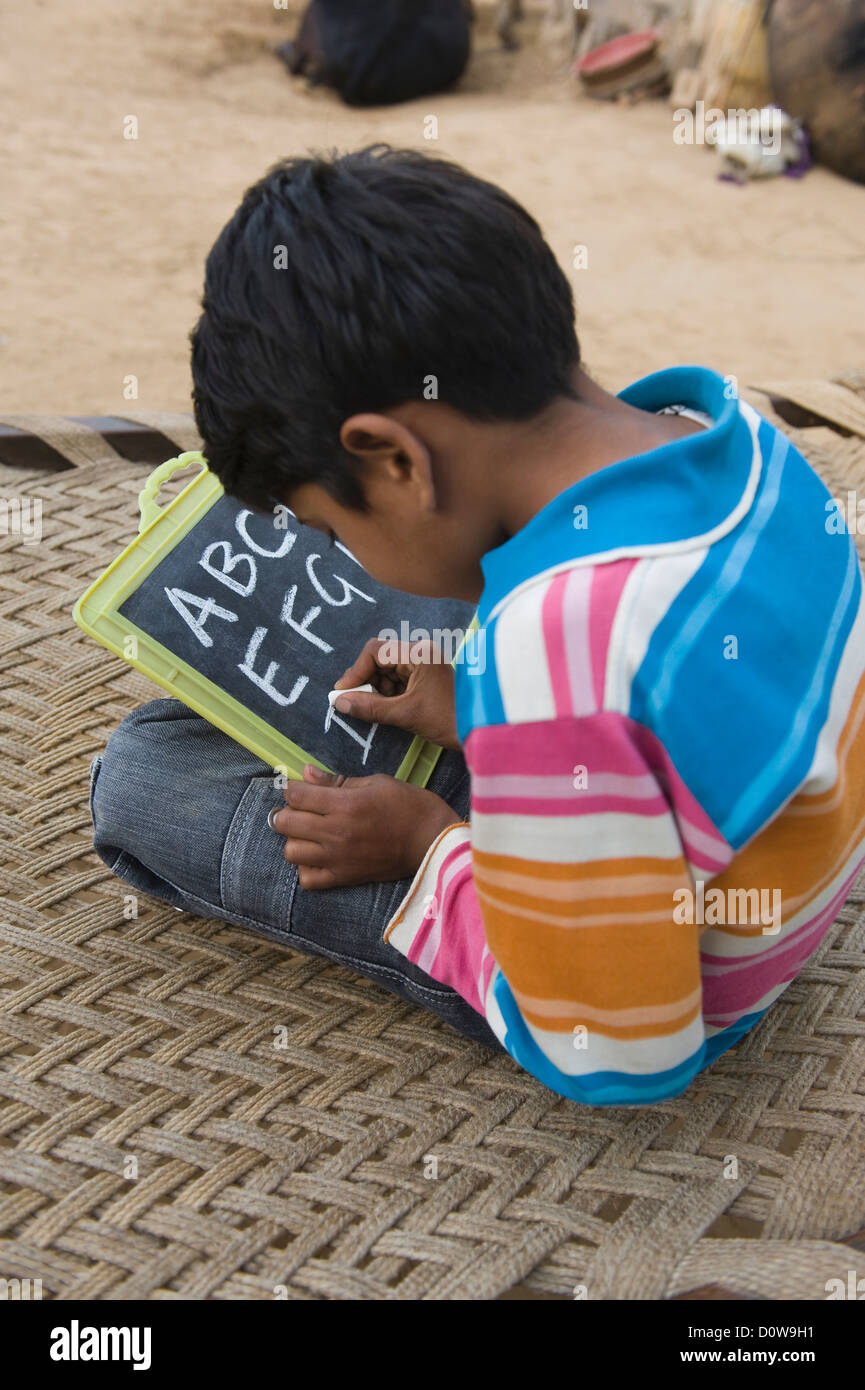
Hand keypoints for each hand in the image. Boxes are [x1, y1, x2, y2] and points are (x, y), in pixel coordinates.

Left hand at [270, 764, 460, 889]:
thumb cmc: (408, 804)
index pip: (296, 795)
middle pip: (284, 823)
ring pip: (291, 852)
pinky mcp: (345, 878)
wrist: (432, 840)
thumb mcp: (376, 782)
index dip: (293, 788)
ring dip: (296, 839)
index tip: (300, 788)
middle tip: (303, 809)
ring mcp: (338, 859)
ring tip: (311, 833)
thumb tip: (306, 772)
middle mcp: (336, 833)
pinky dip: (307, 867)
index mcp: (345, 804)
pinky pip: (308, 879)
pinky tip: (318, 856)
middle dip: (288, 811)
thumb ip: (337, 780)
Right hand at [332, 637, 459, 749]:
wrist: (483, 731)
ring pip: (388, 673)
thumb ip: (371, 707)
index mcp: (418, 654)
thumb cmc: (449, 719)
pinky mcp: (426, 680)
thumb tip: (339, 702)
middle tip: (353, 703)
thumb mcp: (406, 714)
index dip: (356, 671)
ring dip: (376, 690)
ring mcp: (424, 666)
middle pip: (380, 660)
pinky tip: (384, 709)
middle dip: (365, 681)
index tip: (342, 693)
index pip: (376, 651)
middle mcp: (420, 654)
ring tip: (371, 710)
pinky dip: (387, 695)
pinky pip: (398, 682)